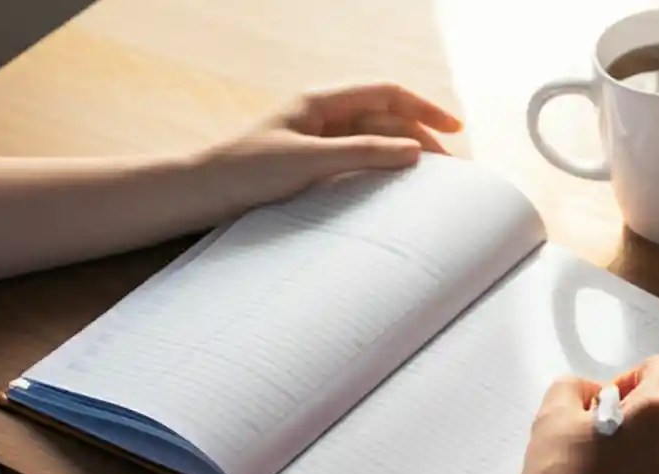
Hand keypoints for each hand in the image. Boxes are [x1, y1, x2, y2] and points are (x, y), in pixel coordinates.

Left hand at [198, 83, 461, 213]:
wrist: (202, 194)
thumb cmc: (246, 171)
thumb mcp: (310, 161)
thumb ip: (363, 153)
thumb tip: (414, 151)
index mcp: (322, 101)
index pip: (388, 94)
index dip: (425, 109)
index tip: (456, 130)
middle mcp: (323, 116)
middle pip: (386, 119)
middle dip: (421, 137)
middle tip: (450, 169)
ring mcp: (318, 141)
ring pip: (374, 142)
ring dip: (404, 156)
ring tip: (431, 182)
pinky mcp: (312, 166)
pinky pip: (358, 162)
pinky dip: (382, 172)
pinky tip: (396, 190)